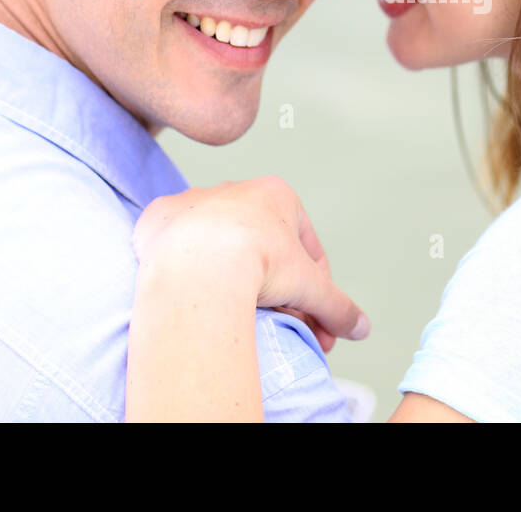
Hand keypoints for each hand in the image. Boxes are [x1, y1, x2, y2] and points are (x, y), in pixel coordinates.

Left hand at [132, 176, 369, 343]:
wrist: (195, 263)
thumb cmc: (255, 262)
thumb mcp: (310, 288)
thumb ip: (338, 307)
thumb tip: (360, 327)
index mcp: (277, 194)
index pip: (306, 250)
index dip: (315, 292)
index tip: (317, 325)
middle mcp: (235, 191)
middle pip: (264, 250)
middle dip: (277, 291)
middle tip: (283, 329)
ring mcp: (194, 203)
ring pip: (221, 247)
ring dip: (233, 279)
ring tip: (240, 319)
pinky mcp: (159, 220)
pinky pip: (177, 247)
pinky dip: (188, 270)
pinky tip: (197, 296)